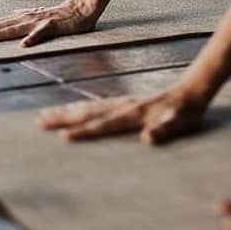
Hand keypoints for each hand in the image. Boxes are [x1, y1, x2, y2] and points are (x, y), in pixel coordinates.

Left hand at [0, 0, 97, 46]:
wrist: (81, 8)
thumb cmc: (60, 14)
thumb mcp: (38, 13)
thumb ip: (24, 14)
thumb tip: (12, 14)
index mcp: (22, 18)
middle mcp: (25, 19)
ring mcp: (37, 22)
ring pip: (13, 29)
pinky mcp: (51, 26)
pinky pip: (40, 34)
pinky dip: (31, 39)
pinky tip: (22, 45)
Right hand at [38, 88, 205, 143]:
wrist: (191, 91)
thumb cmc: (185, 112)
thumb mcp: (179, 123)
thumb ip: (164, 130)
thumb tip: (149, 137)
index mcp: (133, 114)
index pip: (104, 124)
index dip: (85, 132)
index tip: (64, 138)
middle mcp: (123, 107)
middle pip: (87, 112)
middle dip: (63, 118)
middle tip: (39, 122)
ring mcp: (121, 103)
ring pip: (88, 107)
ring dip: (66, 112)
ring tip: (45, 115)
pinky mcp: (123, 104)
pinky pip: (95, 106)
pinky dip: (79, 109)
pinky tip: (72, 112)